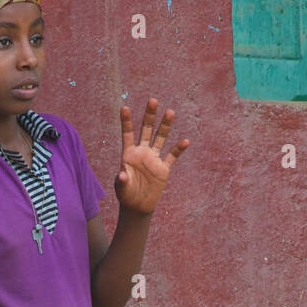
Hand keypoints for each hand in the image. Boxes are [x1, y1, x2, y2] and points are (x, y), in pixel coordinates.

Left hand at [114, 99, 189, 214]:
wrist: (138, 205)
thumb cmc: (126, 194)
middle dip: (149, 116)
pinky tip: (185, 142)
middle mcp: (142, 152)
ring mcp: (154, 159)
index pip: (127, 134)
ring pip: (161, 138)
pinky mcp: (163, 168)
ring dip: (165, 126)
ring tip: (170, 112)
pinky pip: (172, 156)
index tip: (124, 107)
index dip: (126, 121)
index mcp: (129, 154)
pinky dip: (179, 149)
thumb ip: (121, 180)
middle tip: (153, 100)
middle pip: (146, 130)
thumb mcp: (121, 188)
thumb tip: (122, 174)